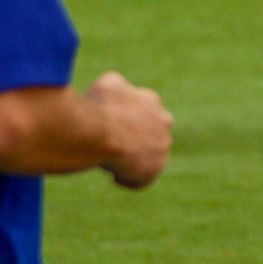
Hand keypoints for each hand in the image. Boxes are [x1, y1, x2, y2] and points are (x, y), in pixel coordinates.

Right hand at [81, 71, 173, 188]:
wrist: (101, 133)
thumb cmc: (99, 107)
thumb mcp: (106, 84)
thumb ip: (117, 86)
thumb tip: (118, 90)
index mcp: (151, 101)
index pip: (140, 111)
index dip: (123, 120)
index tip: (109, 126)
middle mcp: (163, 122)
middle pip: (148, 133)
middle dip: (133, 139)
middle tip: (111, 144)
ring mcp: (161, 147)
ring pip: (147, 156)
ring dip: (131, 159)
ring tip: (111, 160)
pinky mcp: (154, 170)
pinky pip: (141, 179)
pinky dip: (128, 179)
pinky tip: (115, 176)